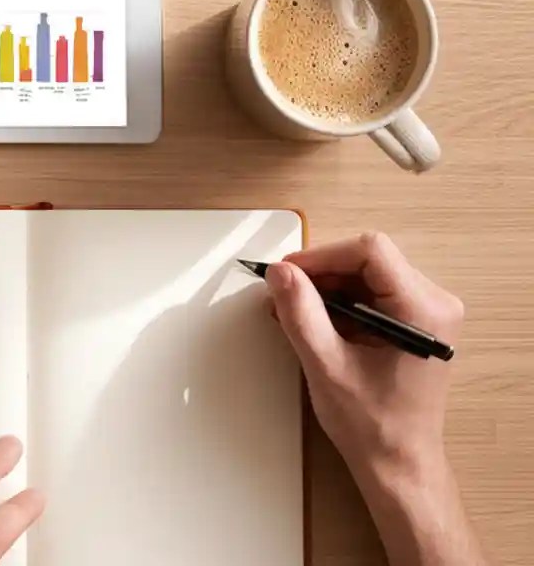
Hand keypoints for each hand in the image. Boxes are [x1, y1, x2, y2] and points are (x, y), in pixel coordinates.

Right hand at [264, 232, 463, 481]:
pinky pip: (371, 292)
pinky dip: (339, 301)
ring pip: (366, 274)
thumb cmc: (369, 423)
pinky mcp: (415, 322)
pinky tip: (313, 321)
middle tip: (282, 295)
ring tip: (291, 311)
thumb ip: (301, 314)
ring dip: (326, 287)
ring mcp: (427, 312)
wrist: (398, 462)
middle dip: (320, 273)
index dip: (321, 256)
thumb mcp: (326, 366)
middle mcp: (435, 302)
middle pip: (368, 260)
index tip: (284, 275)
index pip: (370, 252)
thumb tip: (278, 272)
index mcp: (423, 310)